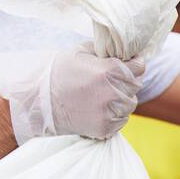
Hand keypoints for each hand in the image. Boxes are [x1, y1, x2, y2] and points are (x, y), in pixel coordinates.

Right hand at [0, 48, 145, 140]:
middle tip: (112, 80)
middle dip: (127, 81)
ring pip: (130, 104)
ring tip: (104, 94)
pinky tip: (100, 107)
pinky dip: (116, 114)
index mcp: (109, 71)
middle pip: (136, 86)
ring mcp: (109, 113)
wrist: (40, 101)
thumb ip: (105, 50)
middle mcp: (113, 93)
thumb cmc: (59, 72)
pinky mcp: (105, 128)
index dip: (135, 63)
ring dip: (122, 98)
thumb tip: (122, 50)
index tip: (131, 63)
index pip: (139, 67)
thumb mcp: (81, 52)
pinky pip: (122, 120)